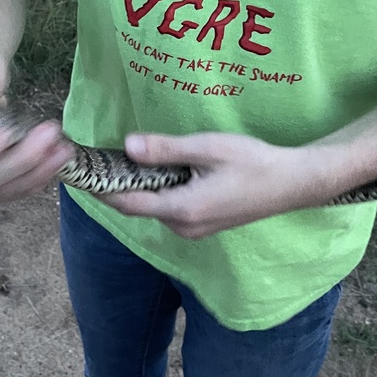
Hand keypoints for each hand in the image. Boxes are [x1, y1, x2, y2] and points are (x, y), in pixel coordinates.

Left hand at [98, 131, 319, 238]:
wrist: (293, 183)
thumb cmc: (254, 162)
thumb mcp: (207, 148)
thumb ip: (166, 150)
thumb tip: (127, 146)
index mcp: (181, 209)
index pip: (127, 202)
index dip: (101, 187)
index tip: (83, 169)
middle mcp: (182, 226)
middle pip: (138, 205)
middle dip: (120, 182)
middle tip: (103, 154)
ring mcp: (193, 229)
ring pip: (154, 206)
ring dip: (142, 184)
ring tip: (130, 155)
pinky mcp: (203, 224)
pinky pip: (170, 208)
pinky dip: (159, 190)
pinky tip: (163, 168)